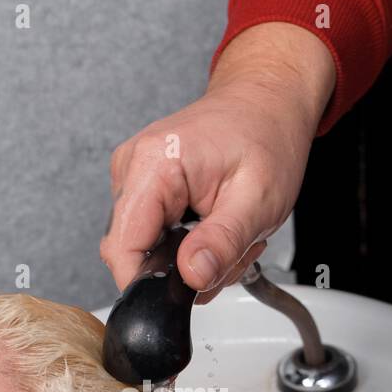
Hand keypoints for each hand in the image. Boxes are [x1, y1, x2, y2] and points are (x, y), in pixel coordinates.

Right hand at [100, 23, 335, 301]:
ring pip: (145, 249)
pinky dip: (186, 242)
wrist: (268, 102)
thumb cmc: (267, 138)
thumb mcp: (257, 201)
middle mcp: (133, 166)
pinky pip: (153, 234)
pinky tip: (213, 224)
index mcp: (153, 165)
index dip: (150, 283)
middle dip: (182, 270)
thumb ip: (222, 244)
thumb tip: (191, 277)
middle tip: (229, 250)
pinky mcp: (144, 185)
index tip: (188, 289)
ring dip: (189, 257)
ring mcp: (134, 175)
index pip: (122, 249)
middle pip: (132, 253)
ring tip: (227, 231)